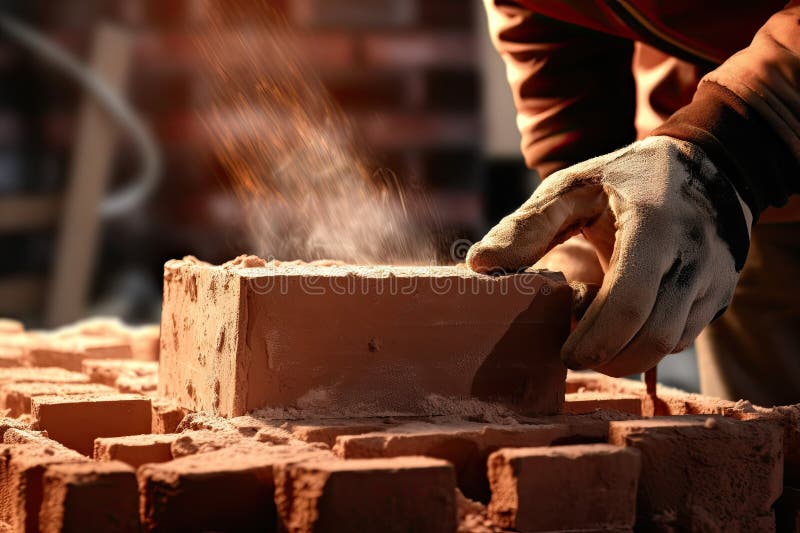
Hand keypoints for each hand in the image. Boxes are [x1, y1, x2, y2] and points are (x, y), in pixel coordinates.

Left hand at [467, 136, 751, 376]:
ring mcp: (714, 279)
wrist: (708, 168)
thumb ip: (528, 225)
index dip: (595, 338)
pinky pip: (684, 336)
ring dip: (628, 354)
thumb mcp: (574, 186)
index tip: (565, 354)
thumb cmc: (626, 179)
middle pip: (654, 336)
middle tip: (572, 355)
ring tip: (594, 338)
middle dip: (609, 357)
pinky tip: (623, 326)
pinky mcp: (720, 296)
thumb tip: (478, 264)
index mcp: (655, 224)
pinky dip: (649, 343)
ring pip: (671, 343)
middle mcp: (694, 255)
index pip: (630, 301)